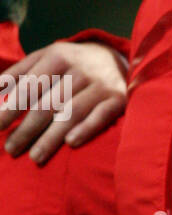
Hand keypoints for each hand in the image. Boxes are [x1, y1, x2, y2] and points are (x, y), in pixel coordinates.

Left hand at [0, 40, 127, 161]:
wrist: (113, 57)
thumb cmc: (70, 63)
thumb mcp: (44, 57)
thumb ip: (18, 73)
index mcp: (57, 57)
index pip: (29, 87)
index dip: (11, 108)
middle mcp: (80, 70)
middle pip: (48, 104)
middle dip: (27, 129)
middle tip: (11, 149)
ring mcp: (100, 85)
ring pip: (72, 114)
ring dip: (51, 137)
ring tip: (35, 157)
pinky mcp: (118, 99)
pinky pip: (101, 116)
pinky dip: (86, 129)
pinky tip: (70, 143)